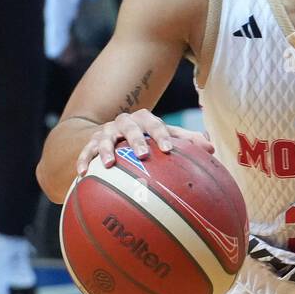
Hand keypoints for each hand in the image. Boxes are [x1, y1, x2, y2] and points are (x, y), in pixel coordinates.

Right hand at [75, 109, 216, 175]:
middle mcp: (124, 122)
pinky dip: (83, 160)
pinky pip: (85, 151)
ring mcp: (106, 132)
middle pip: (130, 127)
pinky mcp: (90, 143)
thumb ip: (188, 140)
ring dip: (106, 150)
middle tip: (143, 155)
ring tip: (108, 165)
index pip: (155, 124)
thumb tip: (212, 148)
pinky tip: (82, 173)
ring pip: (105, 138)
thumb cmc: (148, 137)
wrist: (113, 132)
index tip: (168, 149)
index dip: (162, 135)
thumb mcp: (166, 136)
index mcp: (145, 120)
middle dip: (136, 140)